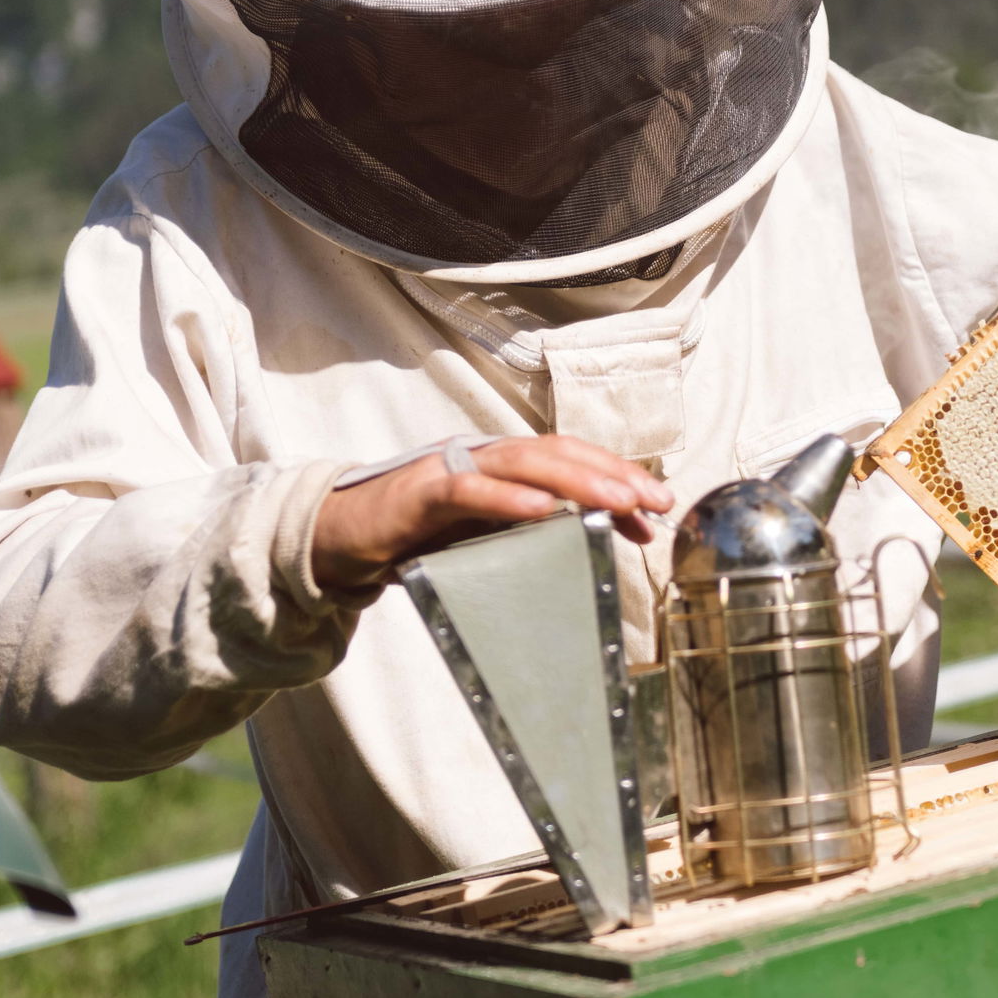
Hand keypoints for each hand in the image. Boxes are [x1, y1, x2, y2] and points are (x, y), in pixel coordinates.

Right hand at [311, 434, 674, 590]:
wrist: (341, 538)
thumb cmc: (416, 537)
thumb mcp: (484, 537)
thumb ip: (531, 534)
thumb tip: (594, 543)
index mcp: (504, 466)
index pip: (571, 461)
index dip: (617, 478)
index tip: (657, 509)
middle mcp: (485, 456)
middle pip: (558, 453)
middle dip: (611, 474)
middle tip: (654, 501)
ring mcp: (454, 467)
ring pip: (523, 463)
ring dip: (576, 481)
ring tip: (617, 501)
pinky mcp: (421, 491)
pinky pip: (469, 489)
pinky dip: (508, 498)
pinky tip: (542, 510)